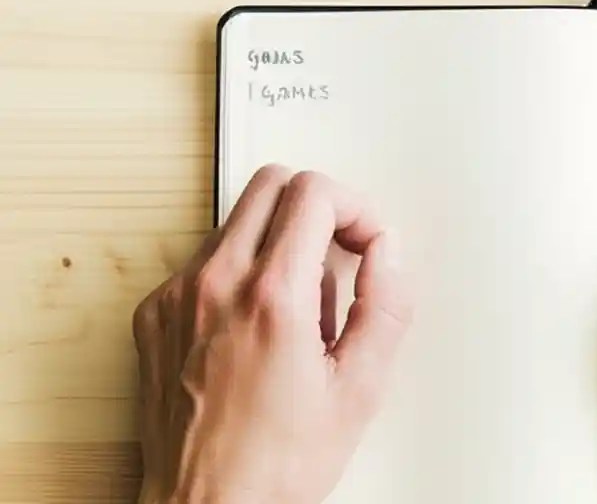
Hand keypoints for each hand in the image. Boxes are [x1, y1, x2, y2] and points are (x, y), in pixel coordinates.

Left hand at [131, 166, 414, 503]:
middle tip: (340, 253)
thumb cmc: (273, 466)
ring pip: (237, 219)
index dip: (356, 207)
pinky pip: (204, 260)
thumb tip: (389, 254)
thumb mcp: (359, 390)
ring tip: (301, 309)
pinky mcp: (153, 315)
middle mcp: (215, 285)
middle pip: (271, 184)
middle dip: (318, 207)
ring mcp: (176, 297)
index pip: (314, 192)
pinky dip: (240, 273)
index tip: (368, 241)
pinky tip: (259, 328)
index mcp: (272, 298)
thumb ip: (385, 306)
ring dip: (279, 241)